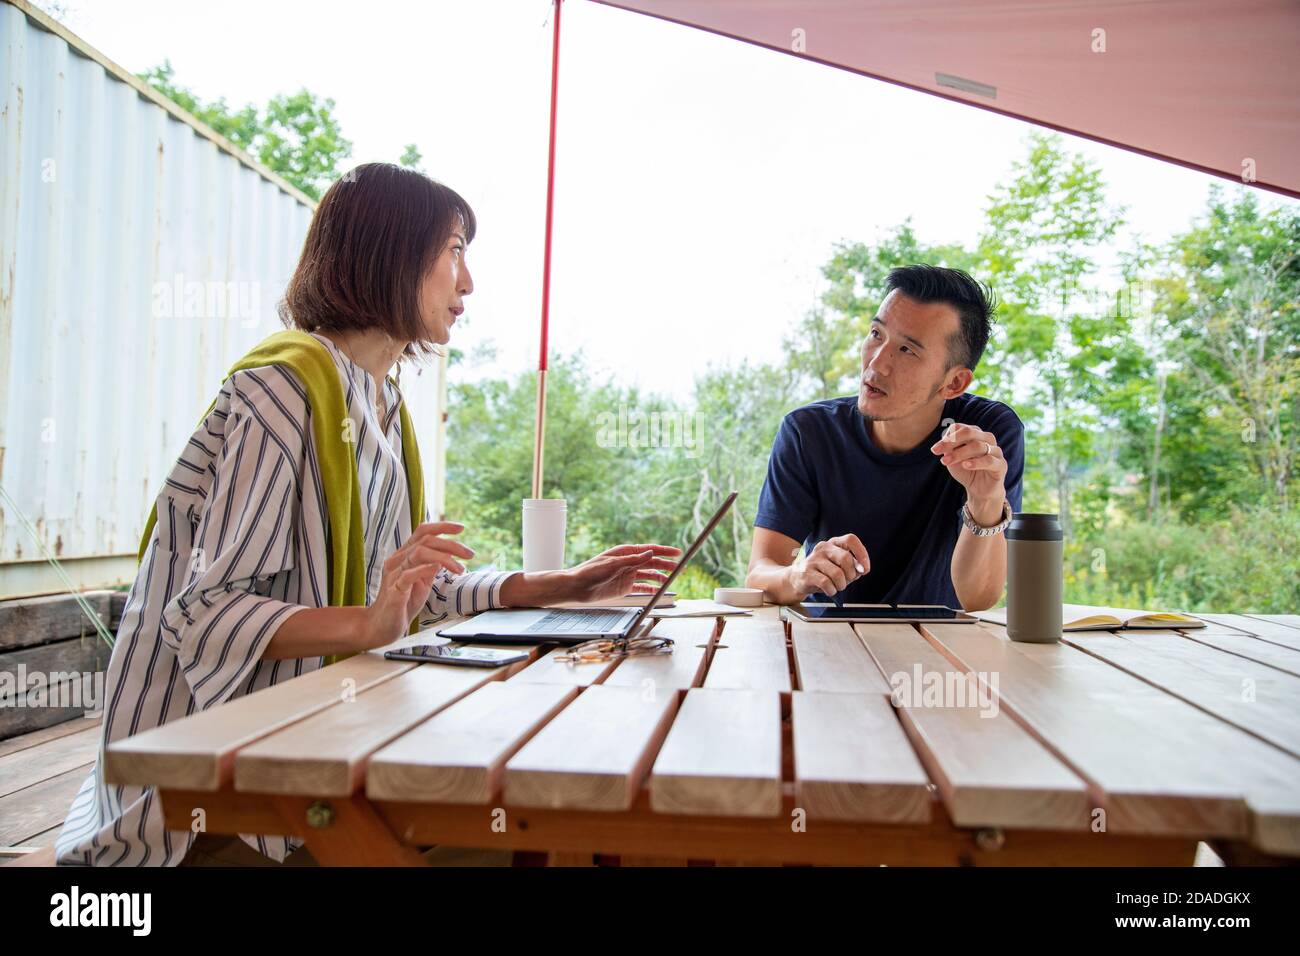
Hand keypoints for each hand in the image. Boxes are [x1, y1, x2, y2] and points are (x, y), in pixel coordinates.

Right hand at [360, 521, 474, 648]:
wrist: (382, 626)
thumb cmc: (404, 603)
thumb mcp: (423, 581)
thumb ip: (433, 565)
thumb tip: (451, 553)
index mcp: (404, 556)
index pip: (422, 532)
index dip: (442, 527)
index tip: (461, 528)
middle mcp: (397, 561)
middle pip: (425, 541)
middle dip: (451, 545)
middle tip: (470, 554)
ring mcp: (394, 575)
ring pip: (418, 553)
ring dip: (444, 558)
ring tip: (460, 568)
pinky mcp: (394, 592)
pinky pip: (407, 575)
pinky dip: (424, 569)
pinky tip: (437, 569)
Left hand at [560, 543, 681, 603]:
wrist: (578, 587)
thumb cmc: (591, 571)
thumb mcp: (613, 564)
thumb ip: (634, 560)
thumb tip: (650, 553)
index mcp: (626, 552)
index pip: (649, 550)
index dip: (664, 551)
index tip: (677, 552)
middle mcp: (629, 562)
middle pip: (652, 563)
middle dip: (666, 565)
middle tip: (679, 569)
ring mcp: (628, 575)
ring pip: (649, 575)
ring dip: (660, 577)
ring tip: (671, 581)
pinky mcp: (625, 587)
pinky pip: (642, 587)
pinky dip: (651, 589)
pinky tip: (659, 591)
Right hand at [788, 534, 868, 599]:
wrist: (798, 578)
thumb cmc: (824, 572)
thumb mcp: (841, 567)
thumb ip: (854, 566)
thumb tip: (862, 569)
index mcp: (833, 543)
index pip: (850, 540)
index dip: (861, 553)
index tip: (864, 569)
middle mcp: (823, 548)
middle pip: (845, 558)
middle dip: (851, 574)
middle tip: (847, 581)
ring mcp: (813, 560)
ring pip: (837, 574)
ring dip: (841, 585)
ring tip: (837, 586)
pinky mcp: (806, 572)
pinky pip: (826, 583)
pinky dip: (832, 590)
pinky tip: (829, 590)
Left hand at [930, 423, 1007, 510]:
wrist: (979, 490)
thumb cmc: (966, 471)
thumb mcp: (953, 459)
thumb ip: (949, 449)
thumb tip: (942, 441)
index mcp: (975, 434)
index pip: (961, 427)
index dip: (947, 436)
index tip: (935, 449)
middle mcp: (987, 439)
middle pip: (970, 432)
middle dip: (951, 441)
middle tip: (937, 452)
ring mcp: (996, 451)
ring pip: (978, 446)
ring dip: (959, 453)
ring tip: (946, 462)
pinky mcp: (1001, 465)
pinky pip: (989, 460)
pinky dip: (976, 462)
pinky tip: (965, 465)